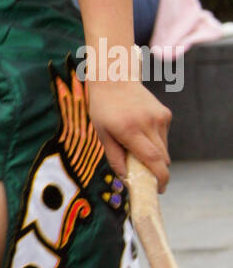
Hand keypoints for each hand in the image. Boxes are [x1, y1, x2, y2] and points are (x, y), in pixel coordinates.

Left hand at [88, 78, 170, 192]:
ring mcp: (160, 117)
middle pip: (162, 158)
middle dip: (156, 170)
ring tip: (136, 143)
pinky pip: (164, 137)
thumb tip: (126, 179)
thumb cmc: (104, 107)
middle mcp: (148, 123)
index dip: (159, 178)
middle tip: (144, 174)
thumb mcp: (102, 133)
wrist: (115, 78)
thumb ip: (114, 157)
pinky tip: (141, 129)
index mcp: (129, 129)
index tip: (159, 190)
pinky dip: (156, 141)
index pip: (153, 159)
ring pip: (164, 149)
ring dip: (155, 154)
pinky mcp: (166, 114)